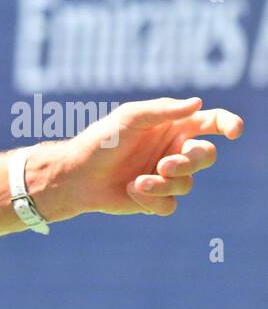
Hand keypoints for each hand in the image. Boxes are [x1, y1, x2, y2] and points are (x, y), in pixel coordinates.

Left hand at [59, 97, 243, 217]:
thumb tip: (198, 103)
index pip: (212, 122)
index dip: (228, 124)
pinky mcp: (155, 199)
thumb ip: (163, 111)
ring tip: (137, 182)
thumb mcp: (129, 118)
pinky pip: (170, 205)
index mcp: (173, 126)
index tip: (233, 132)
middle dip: (190, 162)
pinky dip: (152, 199)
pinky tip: (131, 190)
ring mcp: (165, 176)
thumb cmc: (101, 142)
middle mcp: (173, 150)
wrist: (76, 176)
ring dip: (163, 184)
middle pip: (205, 156)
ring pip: (186, 184)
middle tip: (165, 165)